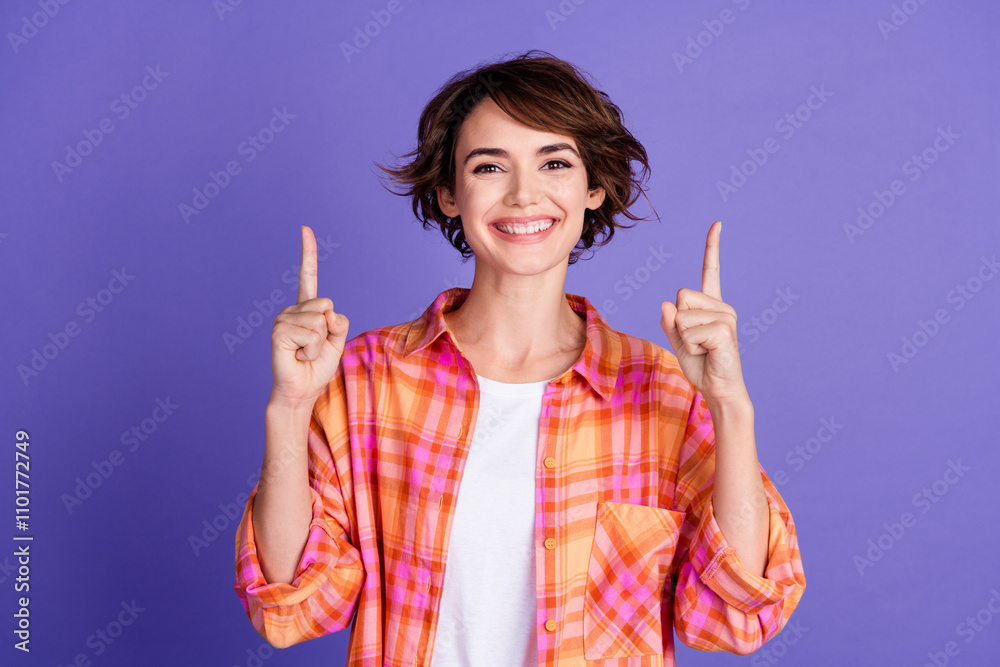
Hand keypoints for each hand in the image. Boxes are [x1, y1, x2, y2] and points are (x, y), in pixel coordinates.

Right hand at [269, 226, 348, 407]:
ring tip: (306, 353)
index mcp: (307, 308)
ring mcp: (283, 319)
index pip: (308, 276)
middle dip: (329, 330)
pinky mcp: (279, 332)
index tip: (305, 229)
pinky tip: (299, 355)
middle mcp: (292, 309)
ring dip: (320, 343)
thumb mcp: (338, 340)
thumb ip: (339, 321)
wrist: (303, 389)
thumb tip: (326, 311)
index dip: (308, 253)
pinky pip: (312, 333)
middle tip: (314, 347)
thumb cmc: (317, 366)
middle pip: (327, 305)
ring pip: (320, 321)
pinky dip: (312, 349)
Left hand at [660, 221, 747, 406]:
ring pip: (682, 315)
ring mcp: (726, 317)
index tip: (717, 223)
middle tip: (696, 343)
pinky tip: (708, 354)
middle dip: (678, 322)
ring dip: (684, 338)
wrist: (718, 389)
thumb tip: (667, 303)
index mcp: (711, 305)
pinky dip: (691, 346)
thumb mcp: (678, 341)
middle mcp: (722, 306)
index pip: (711, 270)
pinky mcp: (725, 331)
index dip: (712, 247)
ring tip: (703, 350)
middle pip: (681, 295)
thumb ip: (670, 321)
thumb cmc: (701, 365)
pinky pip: (690, 331)